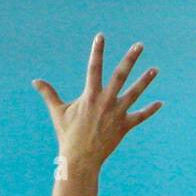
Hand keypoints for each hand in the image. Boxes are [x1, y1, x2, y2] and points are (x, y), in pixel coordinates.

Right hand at [33, 34, 160, 170]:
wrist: (80, 159)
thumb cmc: (68, 135)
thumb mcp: (57, 112)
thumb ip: (49, 94)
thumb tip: (35, 81)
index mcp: (89, 96)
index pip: (94, 68)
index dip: (97, 51)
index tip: (101, 36)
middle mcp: (105, 102)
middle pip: (120, 76)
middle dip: (130, 60)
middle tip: (139, 45)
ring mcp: (116, 114)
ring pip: (134, 94)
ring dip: (145, 81)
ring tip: (155, 69)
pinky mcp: (124, 127)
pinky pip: (140, 117)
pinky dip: (150, 110)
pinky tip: (160, 103)